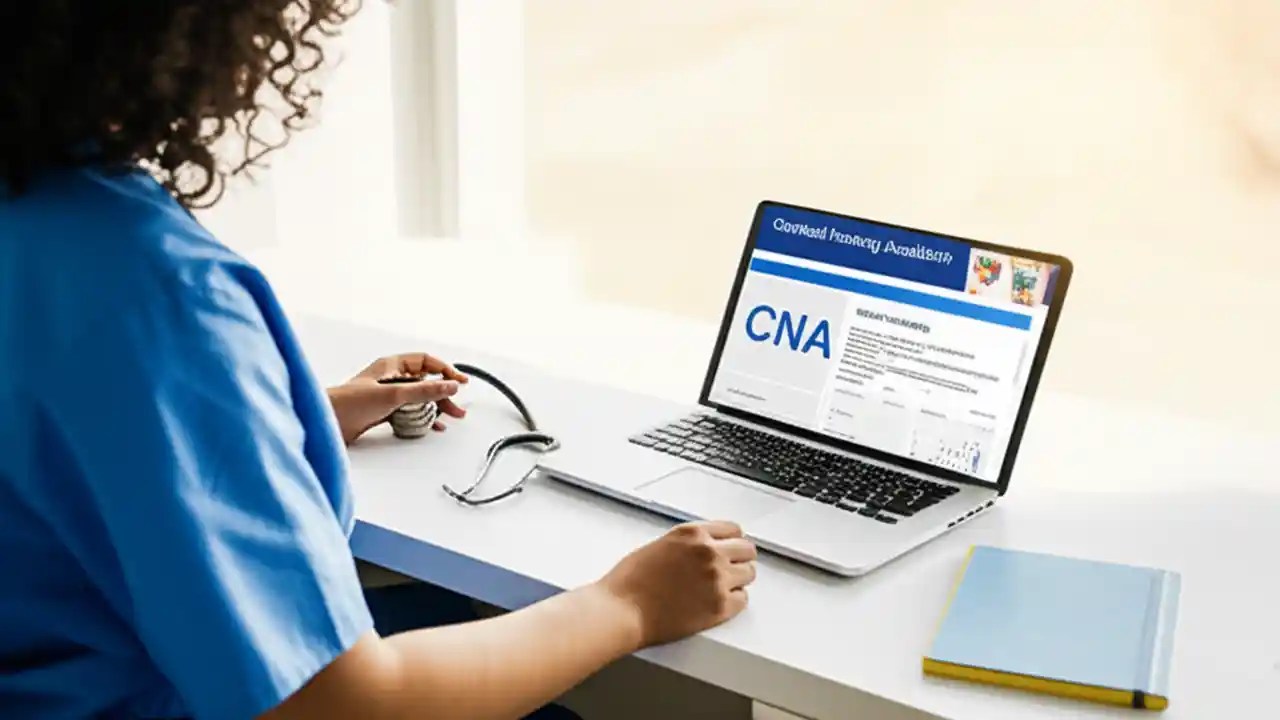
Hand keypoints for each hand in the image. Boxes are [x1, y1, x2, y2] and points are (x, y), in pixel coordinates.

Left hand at [327, 353, 468, 444]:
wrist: (324, 424)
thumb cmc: (347, 403)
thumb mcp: (393, 394)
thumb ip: (424, 390)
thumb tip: (449, 386)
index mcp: (391, 365)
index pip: (426, 362)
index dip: (445, 370)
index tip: (459, 382)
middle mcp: (390, 378)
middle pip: (424, 382)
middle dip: (442, 394)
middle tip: (457, 407)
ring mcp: (386, 396)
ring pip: (417, 399)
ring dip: (434, 408)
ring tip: (449, 419)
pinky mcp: (382, 412)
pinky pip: (408, 412)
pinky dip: (421, 418)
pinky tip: (430, 425)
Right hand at [595, 521, 756, 647]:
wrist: (622, 611)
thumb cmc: (629, 583)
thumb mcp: (659, 546)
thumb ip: (686, 545)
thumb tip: (700, 550)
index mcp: (693, 533)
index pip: (733, 529)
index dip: (732, 541)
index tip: (732, 548)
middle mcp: (709, 552)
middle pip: (747, 550)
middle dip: (740, 559)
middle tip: (732, 569)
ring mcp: (717, 579)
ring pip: (749, 574)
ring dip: (739, 580)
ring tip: (723, 587)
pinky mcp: (720, 606)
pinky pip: (743, 600)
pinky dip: (734, 601)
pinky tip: (719, 602)